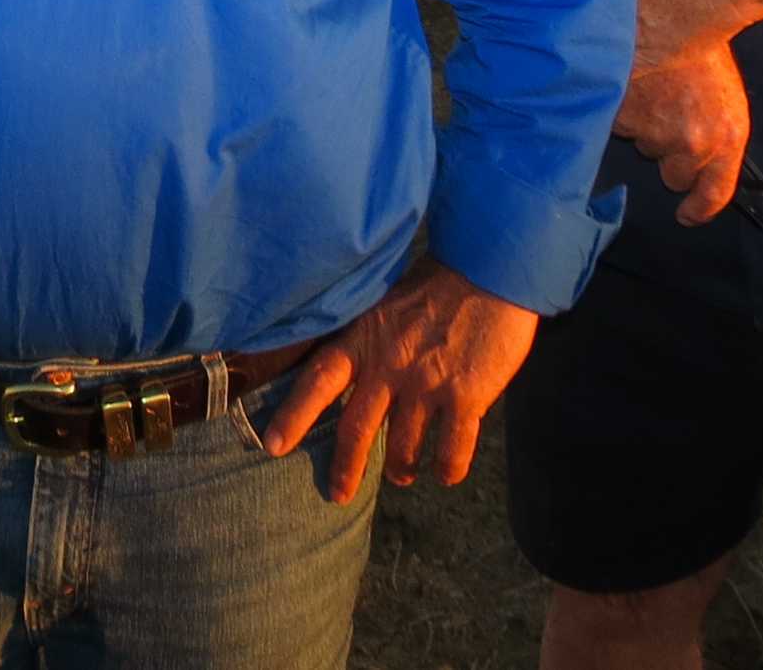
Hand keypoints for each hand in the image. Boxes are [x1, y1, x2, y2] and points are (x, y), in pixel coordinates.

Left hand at [259, 261, 538, 504]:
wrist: (489, 268)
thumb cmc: (436, 284)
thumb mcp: (384, 305)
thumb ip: (366, 340)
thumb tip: (347, 373)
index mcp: (364, 338)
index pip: (318, 380)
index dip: (293, 414)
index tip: (273, 445)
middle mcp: (388, 366)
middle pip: (355, 428)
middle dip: (345, 468)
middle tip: (337, 495)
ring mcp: (426, 384)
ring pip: (402, 450)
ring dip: (400, 469)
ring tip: (402, 475)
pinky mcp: (465, 397)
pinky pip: (450, 452)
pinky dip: (447, 469)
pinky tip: (446, 473)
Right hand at [614, 42, 751, 224]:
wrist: (674, 14)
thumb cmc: (703, 46)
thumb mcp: (726, 95)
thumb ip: (715, 132)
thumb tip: (698, 157)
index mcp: (726, 138)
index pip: (714, 193)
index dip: (699, 208)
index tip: (687, 214)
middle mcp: (692, 144)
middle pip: (674, 174)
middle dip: (669, 154)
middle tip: (667, 117)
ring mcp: (654, 134)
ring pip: (643, 146)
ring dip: (644, 127)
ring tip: (650, 89)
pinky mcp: (622, 120)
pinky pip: (618, 125)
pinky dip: (619, 108)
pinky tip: (628, 82)